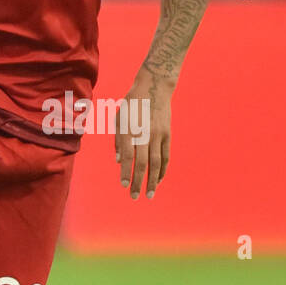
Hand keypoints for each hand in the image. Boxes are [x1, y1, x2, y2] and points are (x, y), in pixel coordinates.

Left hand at [115, 68, 171, 199]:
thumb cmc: (131, 104)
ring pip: (156, 162)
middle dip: (138, 181)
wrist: (154, 87)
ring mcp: (158, 134)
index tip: (124, 185)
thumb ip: (118, 140)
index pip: (128, 156)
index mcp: (129, 130)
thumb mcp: (119, 118)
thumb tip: (119, 161)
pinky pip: (165, 156)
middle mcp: (144, 134)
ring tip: (150, 194)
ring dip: (153, 180)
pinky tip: (158, 180)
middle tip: (135, 196)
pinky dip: (162, 169)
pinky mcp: (167, 134)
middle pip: (142, 163)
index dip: (126, 172)